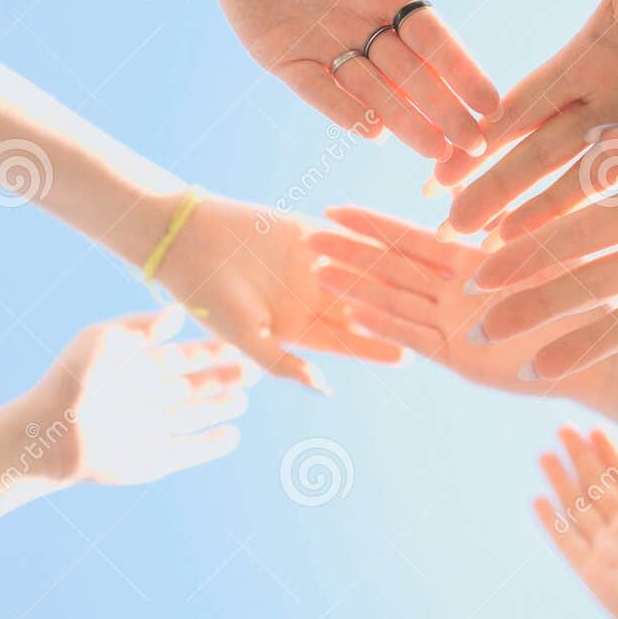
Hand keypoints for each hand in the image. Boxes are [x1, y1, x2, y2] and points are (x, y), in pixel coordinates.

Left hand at [33, 309, 250, 484]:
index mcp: (140, 366)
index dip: (213, 351)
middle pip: (196, 384)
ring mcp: (154, 427)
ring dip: (221, 406)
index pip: (185, 356)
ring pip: (197, 415)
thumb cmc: (72, 378)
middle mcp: (150, 395)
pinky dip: (211, 444)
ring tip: (243, 399)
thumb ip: (144, 326)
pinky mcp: (155, 457)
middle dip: (224, 377)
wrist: (50, 432)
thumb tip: (179, 311)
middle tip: (254, 370)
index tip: (241, 343)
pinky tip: (232, 435)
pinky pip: (190, 450)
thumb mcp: (105, 340)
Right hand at [154, 194, 405, 390]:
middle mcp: (311, 298)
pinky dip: (375, 237)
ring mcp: (314, 264)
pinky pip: (350, 236)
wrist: (186, 241)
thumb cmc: (207, 296)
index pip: (345, 341)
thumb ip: (281, 361)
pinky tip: (404, 238)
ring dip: (393, 275)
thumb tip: (322, 387)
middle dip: (394, 313)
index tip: (405, 356)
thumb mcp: (245, 335)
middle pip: (361, 308)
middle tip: (431, 319)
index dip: (373, 347)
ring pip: (361, 272)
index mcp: (297, 327)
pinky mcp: (312, 232)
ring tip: (428, 278)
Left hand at [195, 0, 498, 158]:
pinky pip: (320, 91)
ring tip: (434, 151)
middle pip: (413, 76)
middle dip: (443, 110)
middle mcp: (366, 26)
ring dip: (405, 121)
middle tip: (472, 147)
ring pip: (374, 92)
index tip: (489, 102)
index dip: (462, 71)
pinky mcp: (287, 60)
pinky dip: (344, 112)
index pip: (435, 41)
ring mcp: (328, 47)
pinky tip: (373, 134)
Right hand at [305, 205, 615, 397]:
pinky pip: (417, 336)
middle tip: (305, 240)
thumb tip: (486, 180)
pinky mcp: (461, 358)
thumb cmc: (588, 299)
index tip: (332, 209)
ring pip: (396, 302)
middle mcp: (456, 295)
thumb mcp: (553, 248)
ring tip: (317, 273)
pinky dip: (386, 325)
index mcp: (473, 265)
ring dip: (358, 288)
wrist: (605, 355)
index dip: (371, 225)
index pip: (410, 239)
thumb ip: (515, 219)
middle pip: (392, 269)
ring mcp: (455, 326)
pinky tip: (353, 312)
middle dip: (350, 254)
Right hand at [433, 0, 617, 231]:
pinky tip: (581, 250)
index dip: (479, 143)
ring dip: (540, 216)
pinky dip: (608, 219)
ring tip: (500, 250)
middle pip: (537, 155)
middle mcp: (602, 102)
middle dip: (496, 192)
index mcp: (585, 60)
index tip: (438, 175)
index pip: (517, 109)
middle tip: (453, 230)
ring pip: (578, 181)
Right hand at [532, 427, 617, 618]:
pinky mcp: (596, 575)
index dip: (612, 454)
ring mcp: (611, 553)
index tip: (597, 428)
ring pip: (581, 509)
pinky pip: (569, 544)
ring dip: (563, 482)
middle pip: (600, 487)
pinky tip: (539, 500)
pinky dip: (553, 523)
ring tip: (545, 454)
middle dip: (582, 458)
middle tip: (564, 427)